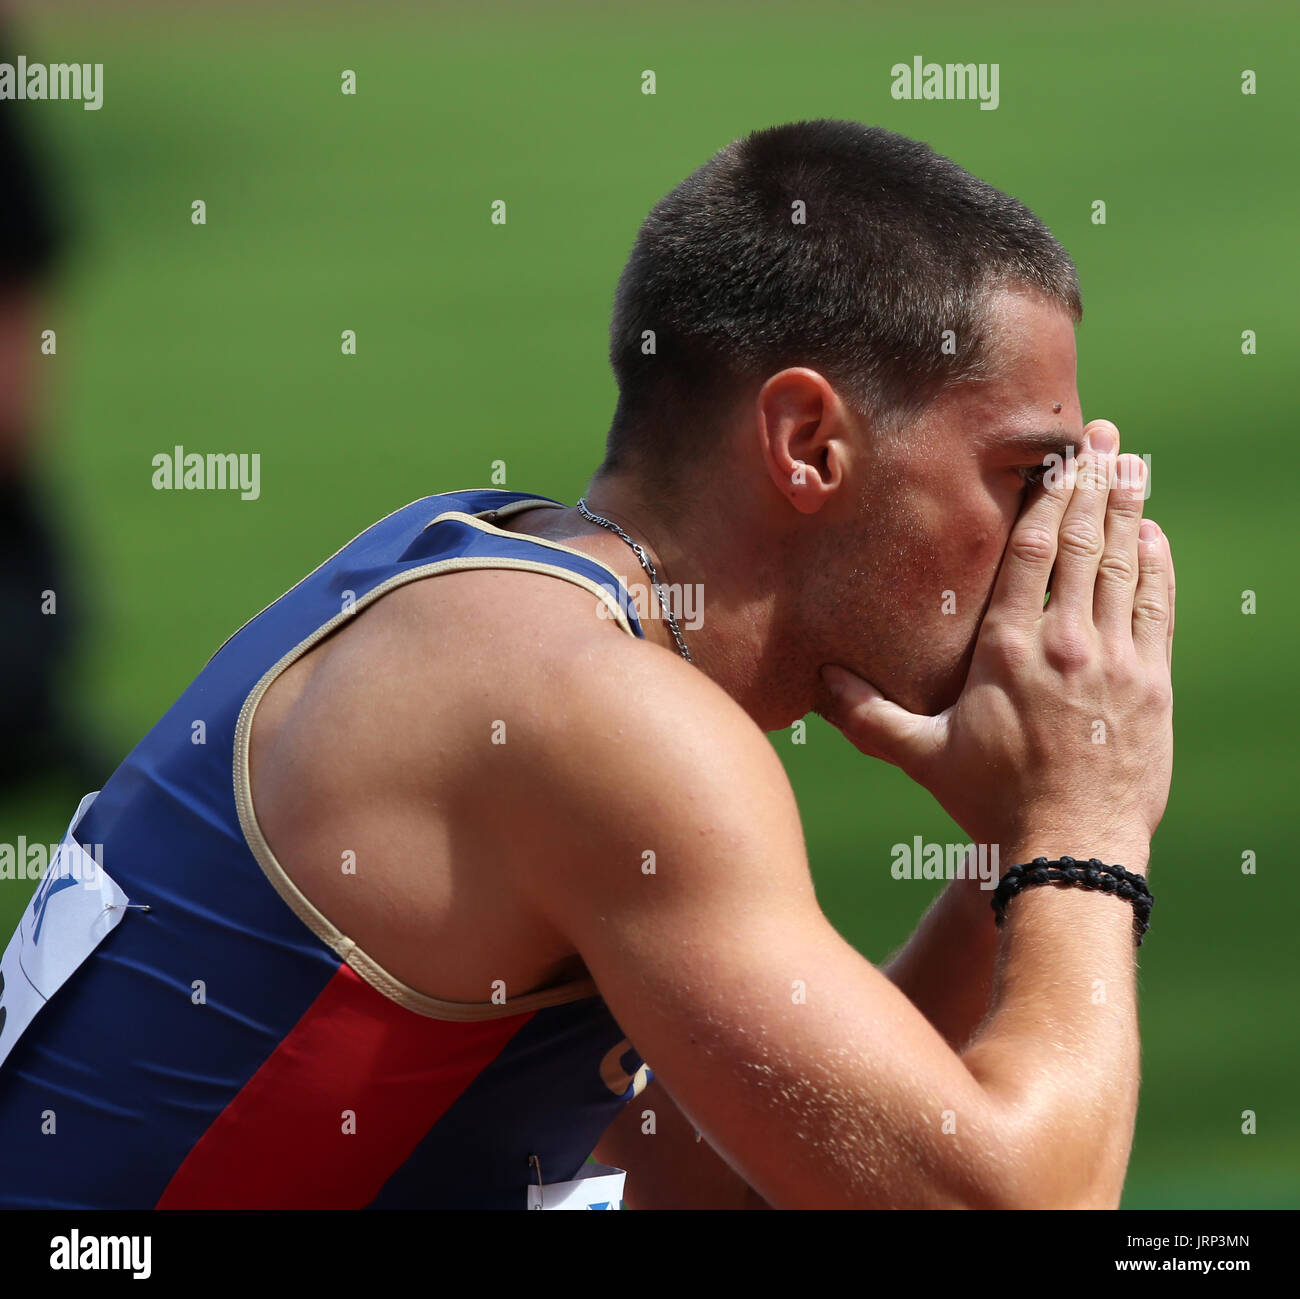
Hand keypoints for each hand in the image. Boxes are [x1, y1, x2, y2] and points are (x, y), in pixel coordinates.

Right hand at [822, 420, 1174, 868]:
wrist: (1071, 848)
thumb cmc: (992, 802)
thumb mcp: (921, 756)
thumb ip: (870, 714)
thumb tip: (819, 682)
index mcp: (1008, 651)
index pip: (1031, 554)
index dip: (1046, 499)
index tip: (1055, 459)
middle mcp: (1065, 644)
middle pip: (1082, 544)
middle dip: (1092, 484)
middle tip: (1101, 435)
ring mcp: (1116, 661)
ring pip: (1124, 565)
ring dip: (1128, 510)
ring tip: (1131, 464)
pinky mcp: (1152, 684)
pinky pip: (1156, 608)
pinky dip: (1156, 566)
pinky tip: (1153, 535)